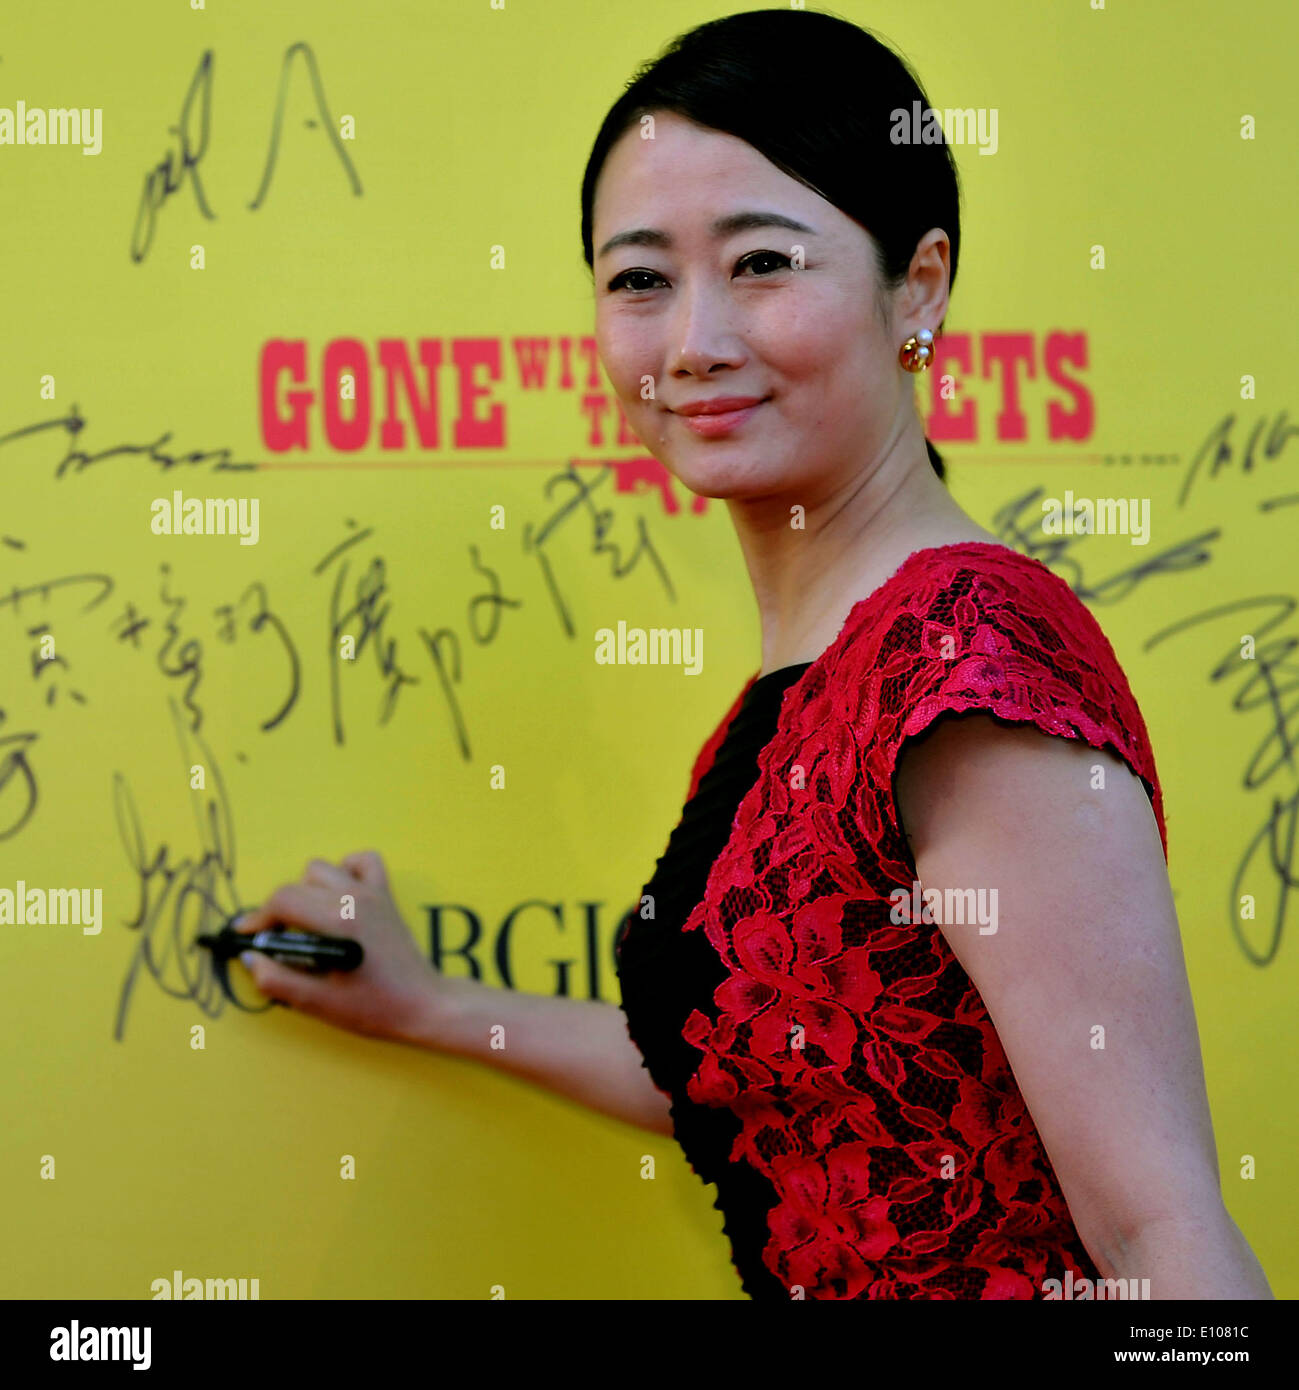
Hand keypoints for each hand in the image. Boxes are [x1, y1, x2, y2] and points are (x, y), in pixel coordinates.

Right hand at [235, 851, 445, 1042]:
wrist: (424, 1004)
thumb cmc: (374, 1008)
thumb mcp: (318, 1003)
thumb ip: (277, 980)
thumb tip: (250, 958)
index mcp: (339, 921)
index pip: (282, 901)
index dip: (257, 918)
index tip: (245, 936)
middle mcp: (355, 897)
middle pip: (297, 885)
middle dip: (278, 911)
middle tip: (276, 941)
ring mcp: (373, 892)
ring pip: (322, 868)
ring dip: (306, 890)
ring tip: (307, 923)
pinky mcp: (386, 895)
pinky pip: (362, 861)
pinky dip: (344, 870)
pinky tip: (338, 897)